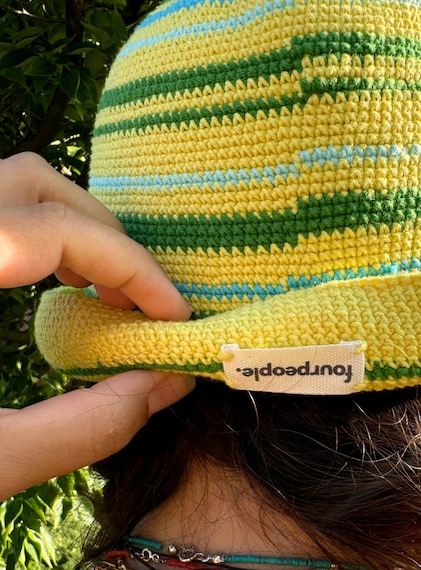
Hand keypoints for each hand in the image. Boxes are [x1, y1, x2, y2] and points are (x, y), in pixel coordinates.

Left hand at [0, 153, 193, 499]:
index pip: (56, 229)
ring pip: (13, 185)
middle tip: (135, 304)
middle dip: (107, 241)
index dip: (132, 269)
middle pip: (36, 185)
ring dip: (76, 232)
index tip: (171, 317)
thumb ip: (83, 428)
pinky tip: (52, 286)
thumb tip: (167, 385)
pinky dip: (40, 238)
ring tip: (101, 292)